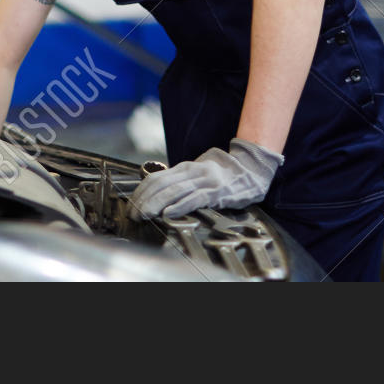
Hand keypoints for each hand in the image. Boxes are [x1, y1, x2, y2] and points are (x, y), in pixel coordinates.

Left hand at [128, 139, 283, 219]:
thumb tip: (157, 193)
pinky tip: (168, 213)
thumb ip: (180, 181)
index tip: (132, 204)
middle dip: (144, 200)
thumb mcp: (198, 173)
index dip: (141, 192)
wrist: (251, 170)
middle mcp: (191, 172)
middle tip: (133, 214)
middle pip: (161, 185)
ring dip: (155, 204)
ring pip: (173, 191)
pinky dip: (179, 206)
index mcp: (185, 168)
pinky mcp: (216, 192)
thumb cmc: (223, 174)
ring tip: (144, 215)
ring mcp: (204, 182)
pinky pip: (194, 199)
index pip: (156, 178)